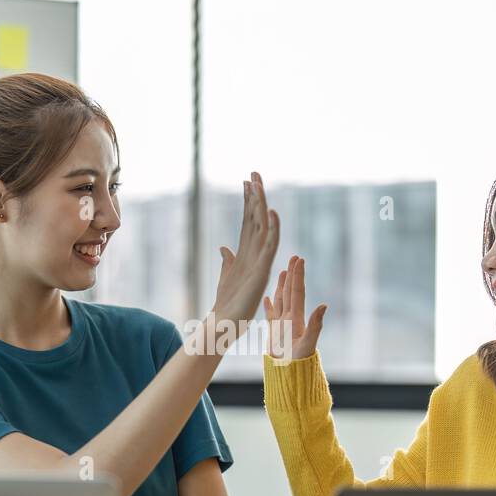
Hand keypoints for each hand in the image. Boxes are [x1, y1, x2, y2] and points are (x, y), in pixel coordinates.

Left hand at [211, 171, 280, 327]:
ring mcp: (260, 260)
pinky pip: (269, 245)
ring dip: (262, 204)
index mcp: (247, 252)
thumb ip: (228, 260)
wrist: (226, 323)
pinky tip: (271, 211)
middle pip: (257, 218)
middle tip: (254, 171)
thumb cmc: (229, 302)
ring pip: (263, 227)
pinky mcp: (262, 270)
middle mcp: (256, 253)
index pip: (249, 220)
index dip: (248, 201)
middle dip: (255, 195)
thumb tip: (224, 247)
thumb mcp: (226, 274)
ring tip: (259, 183)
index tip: (247, 180)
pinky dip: (272, 228)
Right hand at [264, 255, 326, 361]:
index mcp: (296, 319)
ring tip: (281, 271)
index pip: (297, 292)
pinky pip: (271, 315)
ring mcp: (282, 326)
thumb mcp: (308, 344)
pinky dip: (269, 305)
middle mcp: (290, 320)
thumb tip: (324, 305)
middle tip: (293, 257)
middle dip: (291, 275)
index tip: (299, 259)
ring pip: (281, 300)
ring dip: (281, 286)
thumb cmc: (299, 363)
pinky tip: (267, 297)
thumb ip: (315, 325)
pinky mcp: (274, 333)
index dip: (297, 276)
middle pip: (290, 292)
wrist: (290, 378)